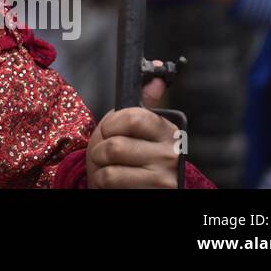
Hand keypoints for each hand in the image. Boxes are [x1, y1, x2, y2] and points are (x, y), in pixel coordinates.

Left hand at [86, 68, 179, 188]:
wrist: (137, 189)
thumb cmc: (133, 156)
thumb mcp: (138, 127)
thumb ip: (146, 101)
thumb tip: (157, 77)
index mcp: (168, 131)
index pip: (134, 118)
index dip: (111, 124)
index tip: (109, 131)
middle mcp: (171, 154)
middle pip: (116, 145)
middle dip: (99, 150)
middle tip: (104, 155)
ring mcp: (164, 177)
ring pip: (111, 163)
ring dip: (99, 166)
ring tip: (107, 168)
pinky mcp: (153, 193)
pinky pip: (110, 179)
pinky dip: (100, 180)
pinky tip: (110, 183)